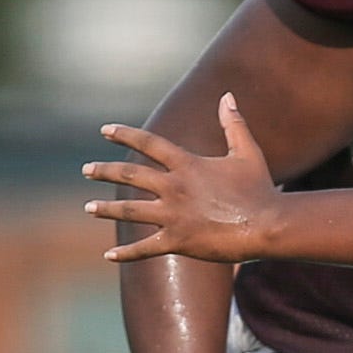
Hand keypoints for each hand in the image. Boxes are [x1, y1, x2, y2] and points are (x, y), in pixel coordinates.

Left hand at [86, 95, 282, 263]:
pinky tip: (109, 256)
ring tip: (89, 207)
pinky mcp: (177, 241)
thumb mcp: (246, 152)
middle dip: (104, 171)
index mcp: (187, 164)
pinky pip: (144, 248)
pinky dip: (126, 254)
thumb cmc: (259, 189)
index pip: (148, 144)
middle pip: (130, 175)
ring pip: (129, 210)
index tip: (104, 131)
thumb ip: (233, 124)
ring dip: (106, 209)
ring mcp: (173, 215)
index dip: (124, 135)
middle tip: (86, 170)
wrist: (267, 225)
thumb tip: (227, 96)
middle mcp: (174, 187)